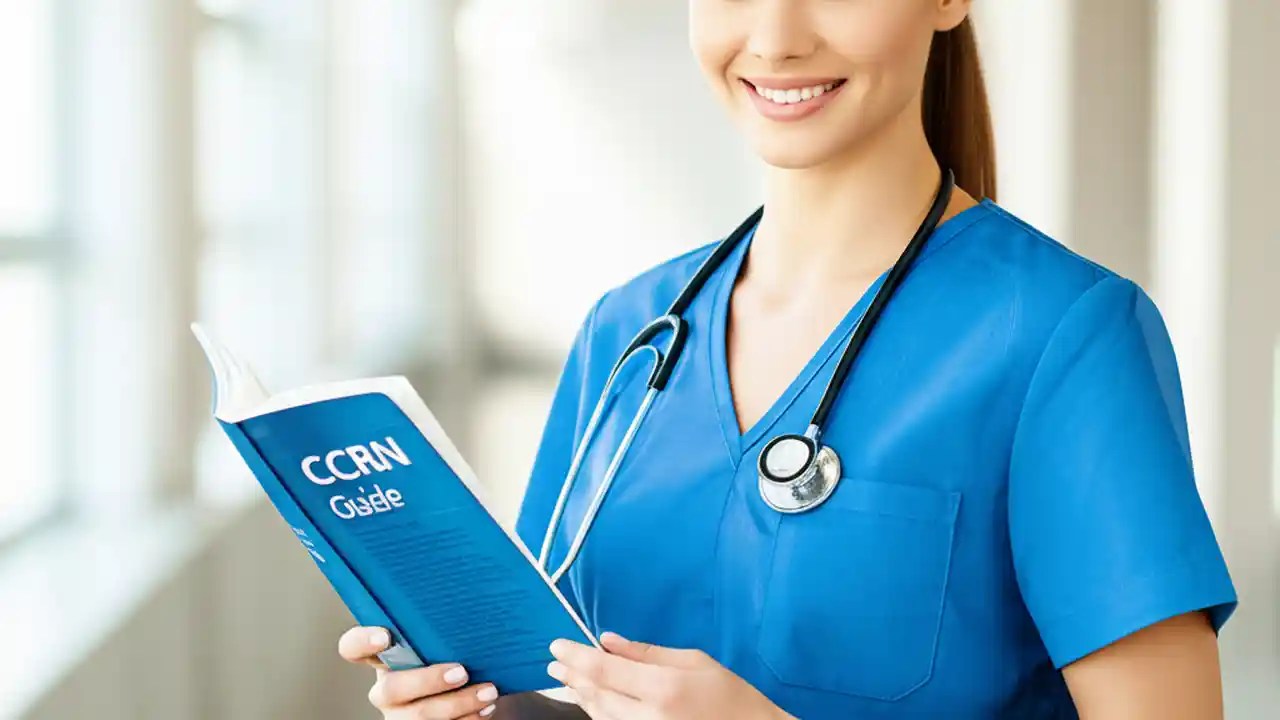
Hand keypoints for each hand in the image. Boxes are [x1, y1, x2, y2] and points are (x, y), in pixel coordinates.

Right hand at [338, 625, 498, 718]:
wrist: (472, 691)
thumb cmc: (454, 653)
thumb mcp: (443, 636)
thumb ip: (441, 621)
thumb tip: (474, 585)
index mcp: (384, 657)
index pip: (353, 647)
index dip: (362, 642)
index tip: (385, 635)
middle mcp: (387, 688)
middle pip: (390, 689)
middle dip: (427, 681)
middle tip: (461, 671)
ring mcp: (401, 715)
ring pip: (418, 717)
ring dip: (457, 704)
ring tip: (488, 691)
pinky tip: (486, 708)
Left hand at [546, 632, 792, 719]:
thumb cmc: (733, 698)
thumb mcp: (697, 662)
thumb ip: (648, 653)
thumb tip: (608, 642)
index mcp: (663, 688)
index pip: (604, 670)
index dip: (575, 657)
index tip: (556, 645)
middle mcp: (648, 718)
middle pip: (596, 696)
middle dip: (573, 677)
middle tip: (555, 663)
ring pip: (600, 717)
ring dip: (581, 696)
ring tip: (569, 680)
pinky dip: (598, 714)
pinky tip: (592, 702)